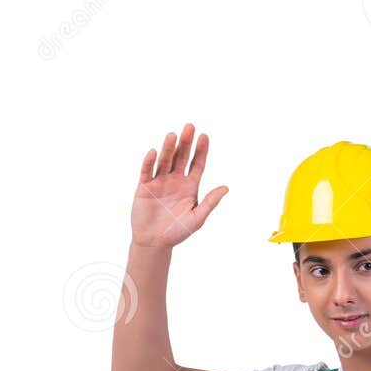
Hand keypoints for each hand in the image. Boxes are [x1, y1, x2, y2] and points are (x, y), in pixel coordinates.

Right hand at [131, 123, 227, 248]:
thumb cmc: (178, 232)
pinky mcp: (145, 186)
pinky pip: (147, 171)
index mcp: (189, 186)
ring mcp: (160, 181)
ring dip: (169, 148)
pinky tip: (154, 152)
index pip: (197, 163)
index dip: (201, 150)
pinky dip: (149, 161)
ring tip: (173, 135)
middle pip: (181, 157)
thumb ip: (210, 202)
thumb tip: (226, 188)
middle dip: (186, 142)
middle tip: (190, 127)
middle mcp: (175, 180)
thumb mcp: (197, 218)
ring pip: (165, 160)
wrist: (155, 243)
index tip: (204, 136)